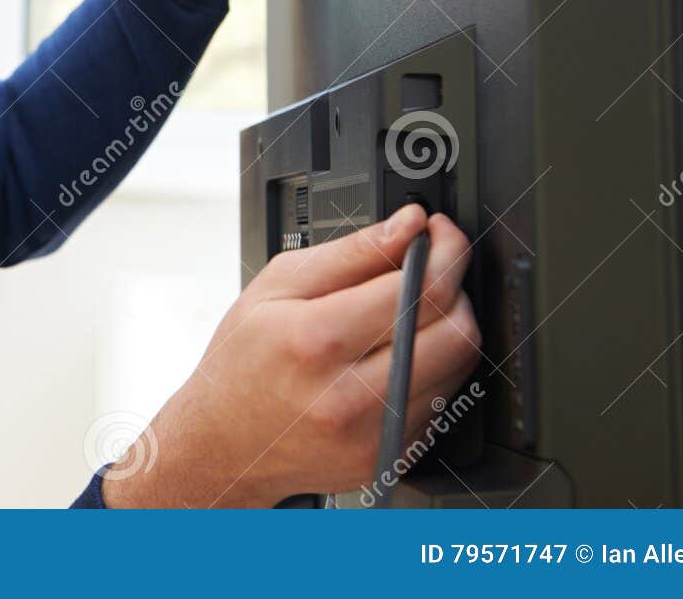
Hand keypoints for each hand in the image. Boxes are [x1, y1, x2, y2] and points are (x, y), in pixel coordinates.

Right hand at [101, 203, 479, 506]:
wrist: (223, 443)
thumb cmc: (242, 361)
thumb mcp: (277, 286)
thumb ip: (350, 252)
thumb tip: (407, 225)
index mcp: (316, 340)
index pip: (417, 288)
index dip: (444, 249)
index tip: (440, 233)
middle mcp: (350, 395)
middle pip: (457, 330)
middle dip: (456, 285)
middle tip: (433, 267)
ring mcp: (375, 435)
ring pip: (459, 366)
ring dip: (448, 326)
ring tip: (410, 313)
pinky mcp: (392, 457)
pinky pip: (441, 400)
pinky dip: (431, 368)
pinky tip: (396, 357)